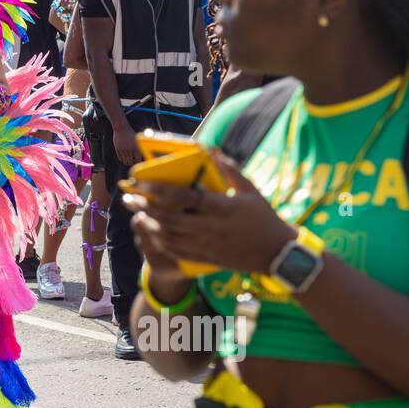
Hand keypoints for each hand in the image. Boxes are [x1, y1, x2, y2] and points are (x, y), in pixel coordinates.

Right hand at [112, 121, 140, 166]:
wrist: (122, 128)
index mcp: (137, 148)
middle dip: (132, 162)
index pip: (137, 160)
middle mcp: (130, 150)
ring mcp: (123, 150)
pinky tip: (123, 157)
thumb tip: (140, 157)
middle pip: (131, 162)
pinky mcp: (118, 150)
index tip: (136, 161)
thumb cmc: (130, 134)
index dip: (137, 162)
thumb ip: (138, 149)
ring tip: (128, 160)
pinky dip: (122, 159)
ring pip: (125, 161)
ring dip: (127, 162)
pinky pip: (120, 158)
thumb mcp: (136, 141)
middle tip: (132, 161)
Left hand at [121, 150, 295, 275]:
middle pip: (170, 218)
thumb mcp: (251, 190)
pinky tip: (152, 232)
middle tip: (130, 198)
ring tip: (136, 214)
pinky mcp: (207, 257)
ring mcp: (208, 245)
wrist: (278, 254)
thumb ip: (230, 170)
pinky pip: (178, 251)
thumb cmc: (264, 218)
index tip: (143, 183)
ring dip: (149, 225)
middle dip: (146, 207)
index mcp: (223, 207)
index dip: (161, 190)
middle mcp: (212, 227)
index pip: (185, 197)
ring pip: (170, 237)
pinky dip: (161, 241)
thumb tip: (211, 150)